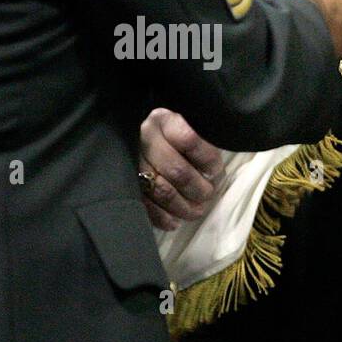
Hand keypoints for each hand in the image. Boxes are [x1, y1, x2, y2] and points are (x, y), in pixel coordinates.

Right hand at [138, 108, 224, 229]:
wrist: (138, 138)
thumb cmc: (173, 136)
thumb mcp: (188, 128)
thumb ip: (201, 144)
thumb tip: (215, 174)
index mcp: (164, 120)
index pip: (190, 140)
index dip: (208, 160)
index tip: (215, 172)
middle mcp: (144, 138)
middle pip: (177, 170)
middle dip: (198, 189)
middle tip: (207, 195)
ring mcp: (132, 160)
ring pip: (162, 190)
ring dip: (183, 207)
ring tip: (196, 211)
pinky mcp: (126, 182)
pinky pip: (145, 204)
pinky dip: (162, 217)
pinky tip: (174, 222)